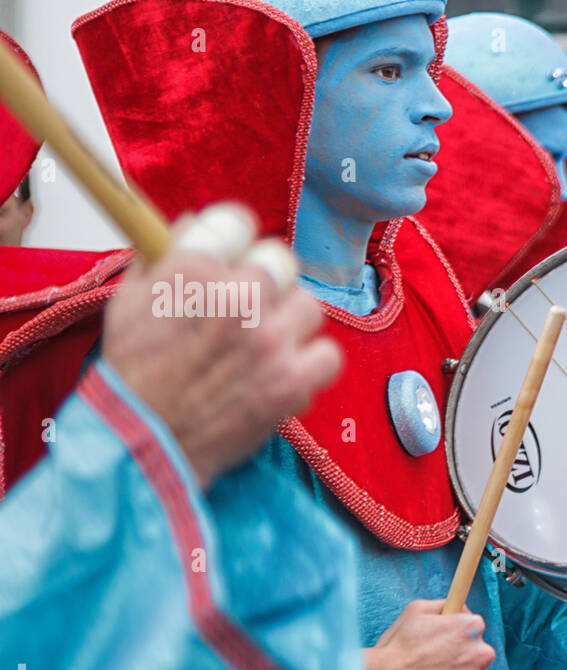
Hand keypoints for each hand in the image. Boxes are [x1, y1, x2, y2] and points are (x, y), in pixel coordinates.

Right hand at [102, 203, 341, 488]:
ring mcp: (270, 340)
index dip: (235, 239)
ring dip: (291, 323)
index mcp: (192, 269)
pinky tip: (287, 372)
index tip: (234, 255)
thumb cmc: (134, 375)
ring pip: (309, 306)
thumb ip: (164, 256)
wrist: (145, 445)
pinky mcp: (292, 380)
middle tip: (251, 306)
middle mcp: (237, 298)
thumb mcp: (130, 301)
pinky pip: (329, 354)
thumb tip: (197, 223)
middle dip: (266, 280)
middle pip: (280, 260)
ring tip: (266, 344)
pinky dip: (313, 365)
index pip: (237, 221)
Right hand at [361, 600, 494, 669]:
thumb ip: (444, 606)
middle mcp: (481, 653)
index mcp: (470, 627)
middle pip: (480, 657)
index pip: (475, 630)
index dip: (458, 638)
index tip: (443, 647)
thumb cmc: (394, 648)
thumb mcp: (415, 611)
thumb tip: (459, 609)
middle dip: (463, 662)